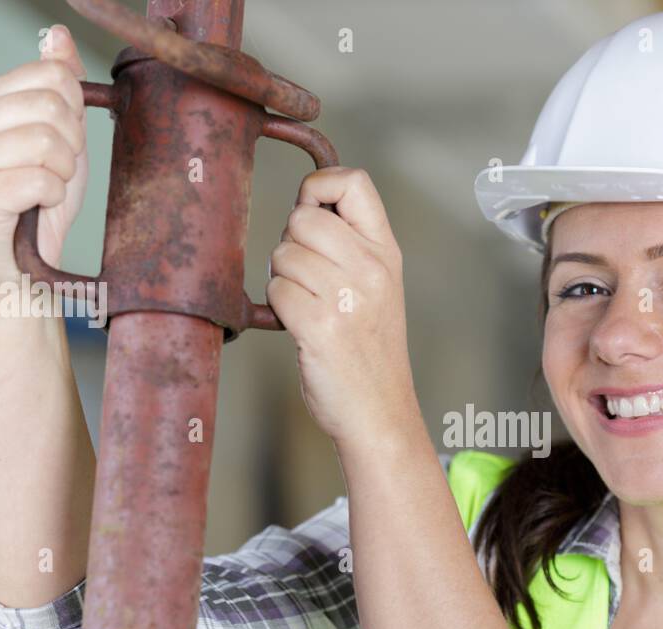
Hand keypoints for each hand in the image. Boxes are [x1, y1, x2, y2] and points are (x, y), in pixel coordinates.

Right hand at [0, 23, 88, 290]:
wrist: (28, 262)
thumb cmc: (44, 199)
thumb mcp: (64, 135)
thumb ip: (60, 85)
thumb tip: (57, 37)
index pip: (53, 75)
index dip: (76, 112)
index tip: (66, 141)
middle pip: (52, 105)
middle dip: (72, 144)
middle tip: (58, 170)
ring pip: (47, 142)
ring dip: (63, 173)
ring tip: (46, 189)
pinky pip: (40, 180)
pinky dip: (54, 197)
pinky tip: (37, 207)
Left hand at [266, 167, 420, 450]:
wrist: (379, 412)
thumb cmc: (369, 350)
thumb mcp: (378, 286)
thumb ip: (351, 243)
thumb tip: (304, 203)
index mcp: (387, 253)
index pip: (353, 182)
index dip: (319, 188)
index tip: (313, 213)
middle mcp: (371, 270)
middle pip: (303, 217)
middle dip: (291, 244)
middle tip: (306, 276)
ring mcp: (347, 298)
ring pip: (283, 255)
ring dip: (283, 280)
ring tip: (307, 306)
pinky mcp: (320, 327)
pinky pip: (275, 291)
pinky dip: (278, 309)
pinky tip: (300, 327)